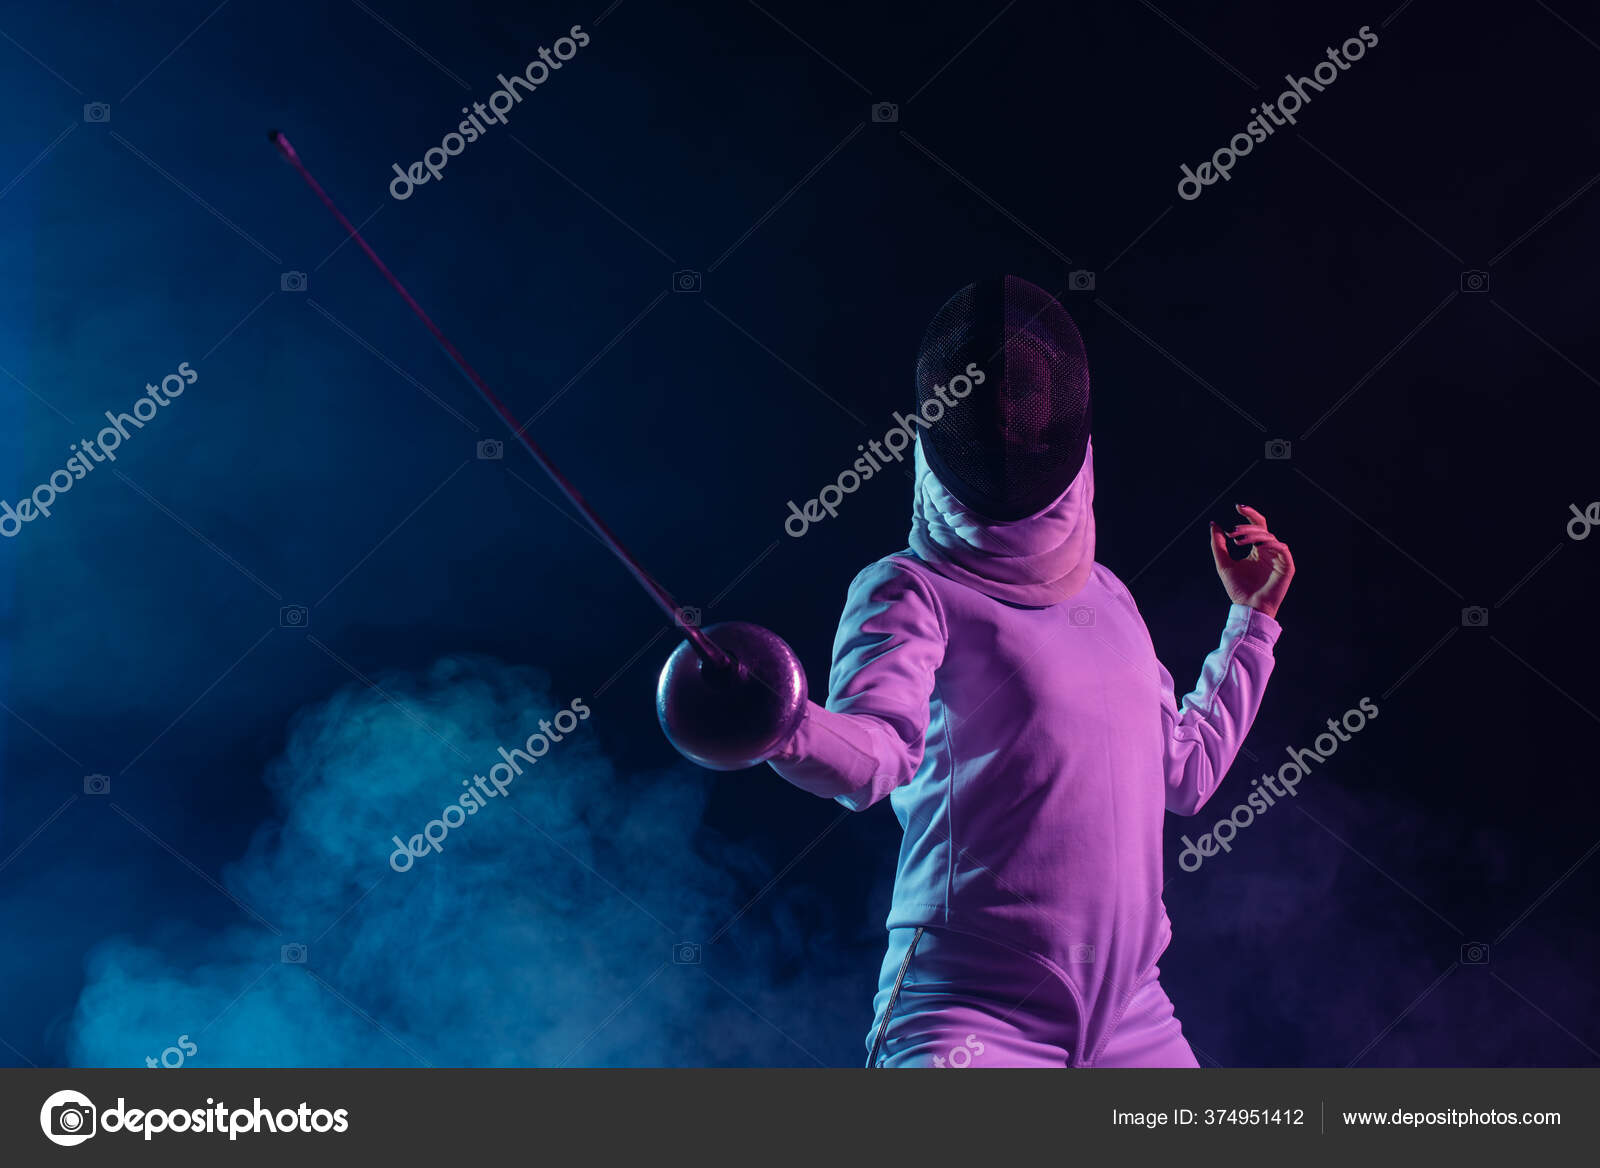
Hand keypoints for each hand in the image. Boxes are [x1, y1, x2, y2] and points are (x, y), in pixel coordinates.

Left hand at [1209, 504, 1293, 619]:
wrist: (1248, 607)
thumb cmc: (1238, 588)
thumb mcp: (1223, 563)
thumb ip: (1218, 544)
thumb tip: (1214, 524)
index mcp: (1257, 549)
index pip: (1256, 526)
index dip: (1249, 514)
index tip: (1238, 506)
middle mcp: (1269, 551)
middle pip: (1263, 528)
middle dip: (1248, 525)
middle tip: (1233, 530)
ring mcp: (1279, 557)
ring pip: (1269, 536)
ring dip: (1253, 535)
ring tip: (1237, 540)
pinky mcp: (1287, 565)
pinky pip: (1281, 547)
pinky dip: (1269, 543)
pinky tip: (1256, 546)